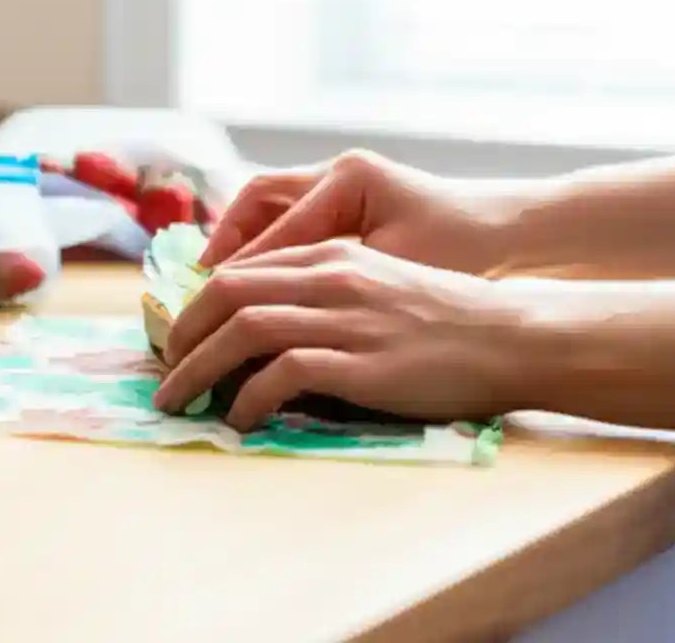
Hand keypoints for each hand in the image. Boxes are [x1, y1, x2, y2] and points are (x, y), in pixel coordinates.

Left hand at [152, 241, 533, 430]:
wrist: (511, 336)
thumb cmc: (447, 319)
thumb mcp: (378, 286)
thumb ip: (323, 296)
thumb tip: (265, 332)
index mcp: (332, 255)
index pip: (242, 270)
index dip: (198, 306)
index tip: (178, 340)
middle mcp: (331, 277)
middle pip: (227, 293)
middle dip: (182, 334)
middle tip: (164, 372)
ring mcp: (345, 318)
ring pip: (242, 330)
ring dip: (197, 368)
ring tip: (177, 401)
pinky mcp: (362, 363)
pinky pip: (282, 374)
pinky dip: (249, 398)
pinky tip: (240, 419)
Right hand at [199, 150, 533, 275]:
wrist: (510, 232)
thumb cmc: (463, 254)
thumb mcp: (397, 274)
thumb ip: (334, 285)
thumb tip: (269, 318)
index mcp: (349, 180)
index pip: (277, 226)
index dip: (242, 270)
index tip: (211, 305)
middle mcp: (338, 171)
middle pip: (258, 199)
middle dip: (226, 243)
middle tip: (200, 288)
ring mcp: (342, 180)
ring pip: (269, 204)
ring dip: (242, 242)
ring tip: (218, 286)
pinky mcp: (348, 198)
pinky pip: (290, 216)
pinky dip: (269, 245)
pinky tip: (261, 283)